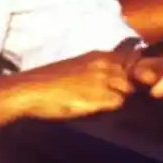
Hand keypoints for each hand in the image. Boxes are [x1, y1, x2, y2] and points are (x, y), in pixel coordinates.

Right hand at [19, 50, 134, 119]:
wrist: (30, 89)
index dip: (131, 70)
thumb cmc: (49, 80)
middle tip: (109, 94)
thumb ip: (96, 67)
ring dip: (118, 96)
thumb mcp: (78, 65)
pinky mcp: (98, 95)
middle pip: (132, 75)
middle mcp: (105, 64)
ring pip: (127, 89)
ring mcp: (103, 79)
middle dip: (126, 86)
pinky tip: (93, 107)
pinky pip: (117, 102)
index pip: (131, 58)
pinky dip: (109, 106)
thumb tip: (112, 75)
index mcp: (98, 55)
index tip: (123, 80)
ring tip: (99, 101)